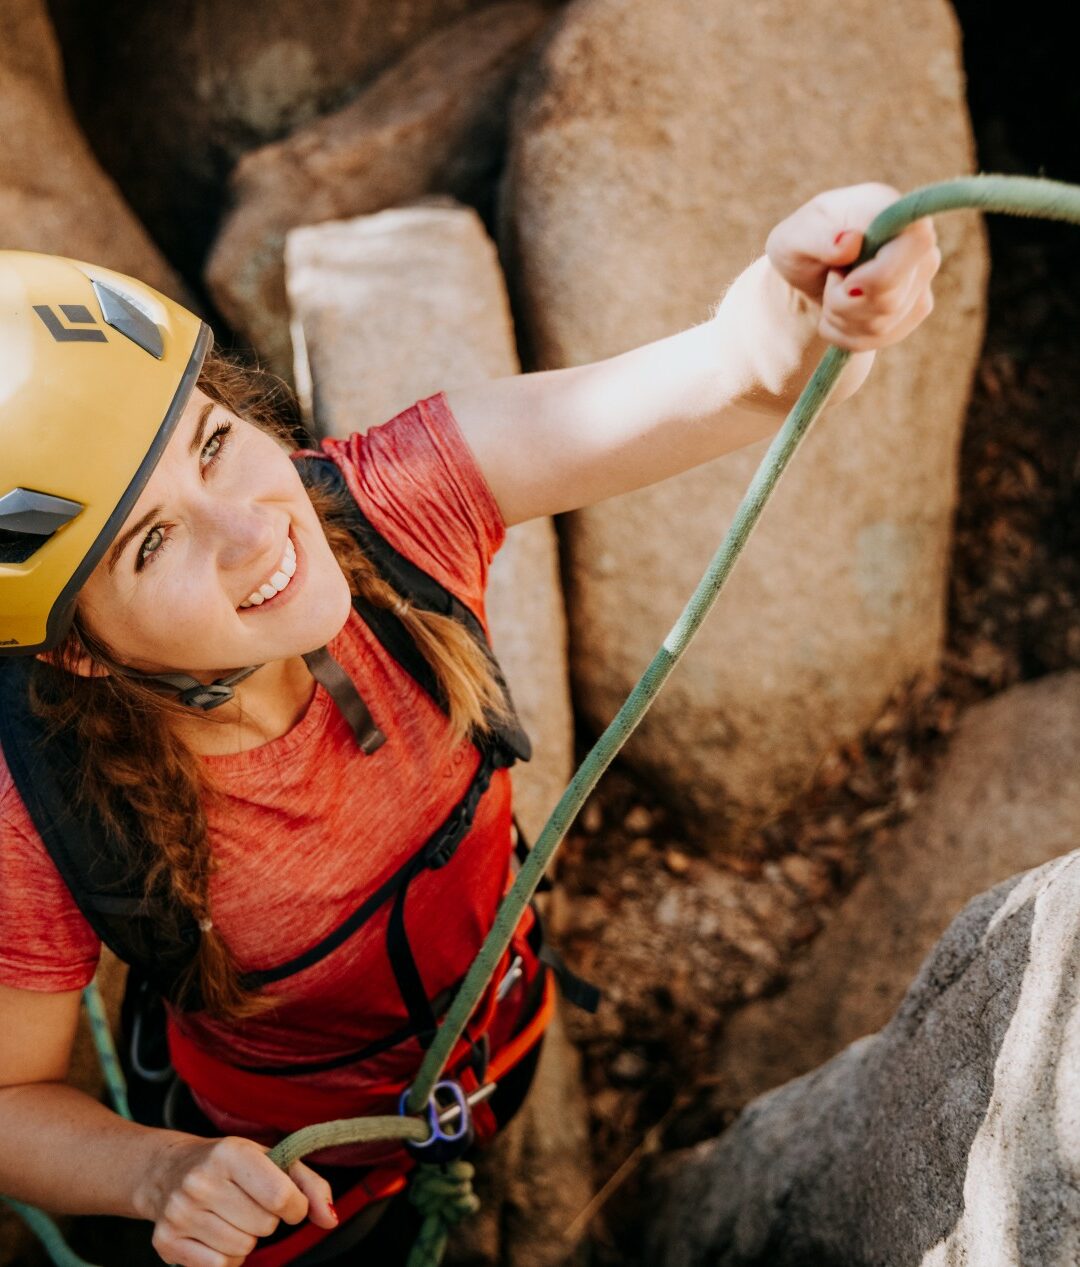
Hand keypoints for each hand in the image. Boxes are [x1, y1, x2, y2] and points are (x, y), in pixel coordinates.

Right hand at [139, 1133, 336, 1266]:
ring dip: (245, 1239)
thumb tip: (330, 1218)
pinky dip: (225, 1257)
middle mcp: (201, 1180)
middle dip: (266, 1220)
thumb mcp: (271, 1159)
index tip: (290, 1203)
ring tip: (230, 1216)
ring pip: (242, 1249)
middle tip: (248, 1203)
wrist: (169, 1170)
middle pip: (263, 1226)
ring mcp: (180, 1212)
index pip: (280, 1196)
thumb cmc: (231, 1165)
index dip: (295, 1207)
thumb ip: (309, 1185)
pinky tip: (214, 1233)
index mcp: (231, 1152)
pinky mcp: (166, 1242)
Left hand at [765, 182, 940, 351]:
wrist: (811, 270)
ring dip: (841, 318)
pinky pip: (879, 339)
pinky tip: (839, 313)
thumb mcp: (796, 234)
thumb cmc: (805, 242)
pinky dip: (846, 335)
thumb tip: (849, 243)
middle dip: (843, 302)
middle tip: (830, 280)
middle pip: (890, 300)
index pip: (915, 246)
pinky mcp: (915, 310)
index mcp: (899, 212)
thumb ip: (818, 237)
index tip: (843, 276)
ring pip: (881, 325)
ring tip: (832, 293)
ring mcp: (922, 281)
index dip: (877, 275)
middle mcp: (921, 246)